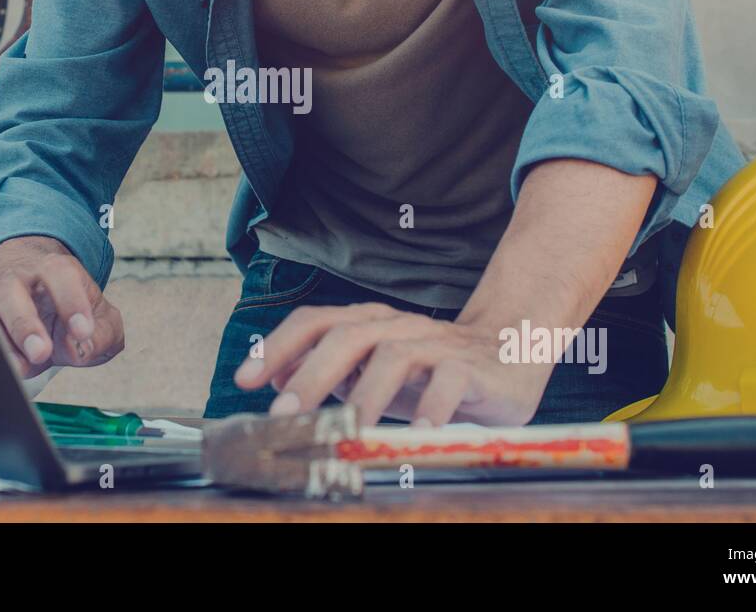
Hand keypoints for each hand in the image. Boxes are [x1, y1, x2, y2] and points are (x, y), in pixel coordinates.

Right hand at [0, 235, 123, 378]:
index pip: (61, 276)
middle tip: (41, 352)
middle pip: (12, 292)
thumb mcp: (102, 316)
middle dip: (24, 324)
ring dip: (2, 343)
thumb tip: (81, 350)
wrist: (39, 293)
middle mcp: (20, 281)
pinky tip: (5, 369)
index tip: (83, 332)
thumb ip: (104, 334)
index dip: (72, 303)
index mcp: (56, 270)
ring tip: (20, 369)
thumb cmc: (73, 306)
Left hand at [233, 302, 552, 426]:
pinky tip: (417, 434)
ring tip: (345, 432)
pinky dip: (430, 406)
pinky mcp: (471, 366)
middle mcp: (396, 326)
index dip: (277, 347)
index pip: (314, 322)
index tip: (244, 380)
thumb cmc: (432, 368)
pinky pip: (448, 381)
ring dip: (365, 396)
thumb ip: (331, 373)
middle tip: (286, 413)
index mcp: (367, 324)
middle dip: (311, 374)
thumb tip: (275, 380)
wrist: (511, 350)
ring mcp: (434, 343)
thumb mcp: (374, 372)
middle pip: (346, 336)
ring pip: (393, 356)